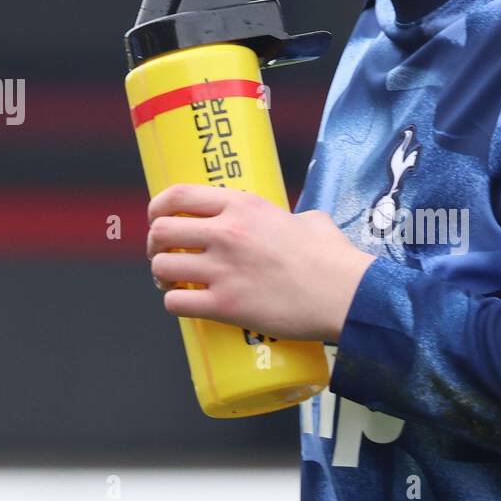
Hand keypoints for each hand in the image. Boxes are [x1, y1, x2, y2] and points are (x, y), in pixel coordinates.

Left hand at [146, 183, 377, 342]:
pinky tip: (184, 302)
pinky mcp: (224, 305)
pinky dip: (173, 302)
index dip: (158, 207)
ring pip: (162, 267)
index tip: (157, 217)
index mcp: (243, 205)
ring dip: (162, 276)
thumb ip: (291, 217)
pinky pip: (175, 302)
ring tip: (172, 282)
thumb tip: (296, 224)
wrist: (344, 295)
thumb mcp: (310, 220)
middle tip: (164, 255)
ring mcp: (223, 270)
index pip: (178, 195)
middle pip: (162, 231)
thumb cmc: (333, 259)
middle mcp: (226, 233)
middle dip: (156, 245)